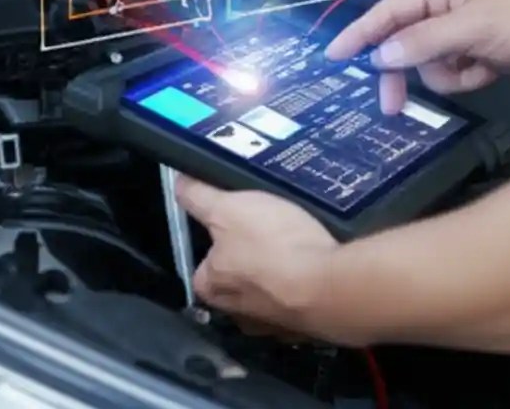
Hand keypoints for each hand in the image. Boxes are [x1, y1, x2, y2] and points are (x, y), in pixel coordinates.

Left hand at [175, 175, 340, 341]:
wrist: (331, 287)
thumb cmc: (272, 247)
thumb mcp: (227, 209)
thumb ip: (199, 197)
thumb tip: (179, 184)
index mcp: (212, 290)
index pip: (206, 263)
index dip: (219, 238)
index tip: (238, 221)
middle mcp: (239, 315)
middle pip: (240, 279)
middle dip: (254, 258)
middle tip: (271, 228)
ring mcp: (276, 325)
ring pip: (274, 290)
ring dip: (284, 271)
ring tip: (298, 240)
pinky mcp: (309, 326)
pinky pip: (304, 298)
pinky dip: (308, 282)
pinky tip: (319, 261)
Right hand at [326, 0, 509, 113]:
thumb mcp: (473, 29)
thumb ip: (423, 42)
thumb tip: (381, 56)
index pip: (389, 11)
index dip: (360, 34)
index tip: (334, 57)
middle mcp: (451, 6)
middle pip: (406, 42)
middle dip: (403, 70)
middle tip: (392, 106)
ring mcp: (467, 31)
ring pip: (430, 63)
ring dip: (446, 74)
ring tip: (475, 70)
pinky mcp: (484, 53)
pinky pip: (455, 73)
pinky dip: (467, 79)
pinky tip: (490, 73)